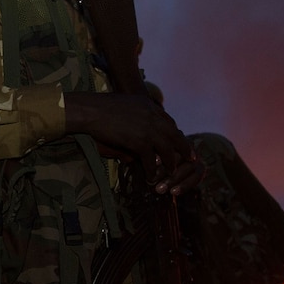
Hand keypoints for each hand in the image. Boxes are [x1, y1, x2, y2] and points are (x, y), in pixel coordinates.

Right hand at [64, 92, 199, 193]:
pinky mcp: (140, 141)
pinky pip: (151, 159)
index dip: (175, 133)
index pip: (168, 121)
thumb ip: (134, 118)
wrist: (91, 110)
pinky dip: (153, 170)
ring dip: (170, 163)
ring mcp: (148, 129)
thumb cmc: (100, 107)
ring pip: (167, 149)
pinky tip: (152, 178)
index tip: (179, 141)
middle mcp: (153, 116)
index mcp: (149, 106)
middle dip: (185, 148)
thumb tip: (137, 130)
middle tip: (192, 158)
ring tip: (172, 173)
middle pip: (175, 134)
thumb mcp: (124, 106)